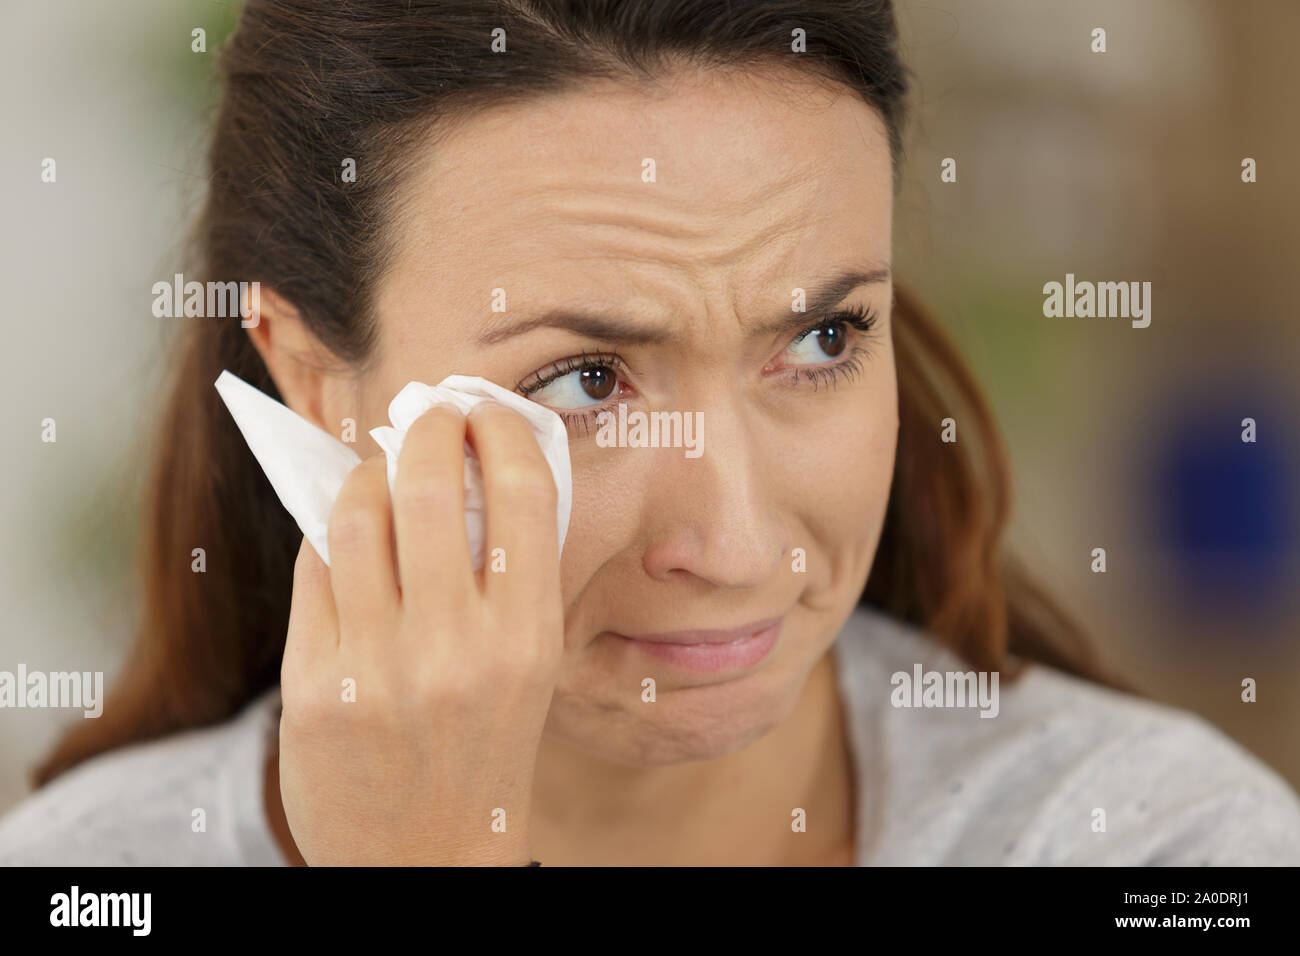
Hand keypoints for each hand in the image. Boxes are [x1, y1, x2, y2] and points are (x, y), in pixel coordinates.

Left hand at [277, 400, 563, 864]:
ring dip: (367, 472)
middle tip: (428, 415)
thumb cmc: (484, 747)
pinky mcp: (315, 684)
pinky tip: (345, 535)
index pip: (521, 491)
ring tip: (378, 470)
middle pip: (428, 484)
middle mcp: (456, 646)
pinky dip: (330, 534)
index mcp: (526, 636)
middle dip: (427, 426)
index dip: (500, 429)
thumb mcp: (529, 665)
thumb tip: (472, 466)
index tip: (486, 411)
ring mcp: (378, 666)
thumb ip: (509, 573)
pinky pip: (315, 569)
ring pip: (357, 516)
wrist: (425, 858)